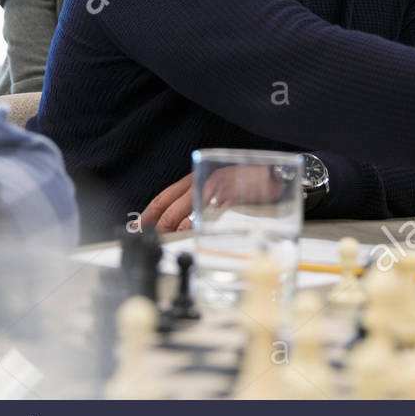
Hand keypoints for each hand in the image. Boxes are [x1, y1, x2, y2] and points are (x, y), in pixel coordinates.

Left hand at [138, 165, 286, 233]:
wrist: (276, 175)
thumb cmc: (248, 184)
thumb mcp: (218, 189)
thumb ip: (200, 202)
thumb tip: (182, 225)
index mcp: (197, 178)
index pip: (164, 196)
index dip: (148, 214)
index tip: (138, 227)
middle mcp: (202, 180)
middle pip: (169, 205)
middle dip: (156, 225)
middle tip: (149, 239)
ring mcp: (215, 187)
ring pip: (184, 210)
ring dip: (173, 228)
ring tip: (167, 240)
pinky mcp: (230, 196)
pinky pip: (208, 213)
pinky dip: (196, 225)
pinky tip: (192, 232)